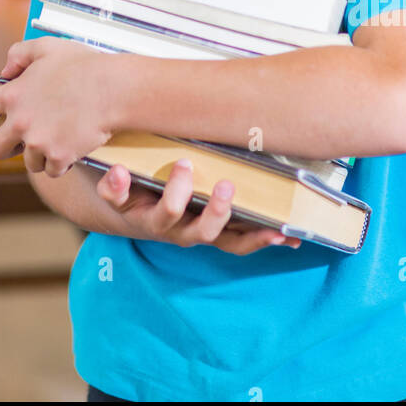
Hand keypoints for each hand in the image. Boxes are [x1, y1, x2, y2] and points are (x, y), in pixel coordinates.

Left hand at [0, 36, 119, 176]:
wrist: (112, 89)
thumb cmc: (83, 66)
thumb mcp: (46, 46)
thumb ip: (19, 54)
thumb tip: (5, 71)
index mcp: (12, 96)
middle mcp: (20, 123)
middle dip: (6, 145)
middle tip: (23, 137)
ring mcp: (38, 143)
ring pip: (28, 162)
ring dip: (39, 153)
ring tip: (57, 136)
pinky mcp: (58, 158)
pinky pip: (52, 170)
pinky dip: (61, 162)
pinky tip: (71, 146)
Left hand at [96, 159, 302, 255]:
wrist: (124, 197)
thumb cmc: (174, 192)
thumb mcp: (203, 198)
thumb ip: (238, 202)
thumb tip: (290, 225)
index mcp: (202, 228)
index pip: (235, 241)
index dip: (258, 239)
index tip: (281, 231)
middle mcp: (179, 230)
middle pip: (203, 233)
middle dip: (217, 212)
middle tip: (227, 185)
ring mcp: (150, 219)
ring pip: (166, 216)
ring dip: (176, 192)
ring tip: (185, 165)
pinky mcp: (121, 204)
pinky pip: (115, 198)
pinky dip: (115, 185)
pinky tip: (119, 170)